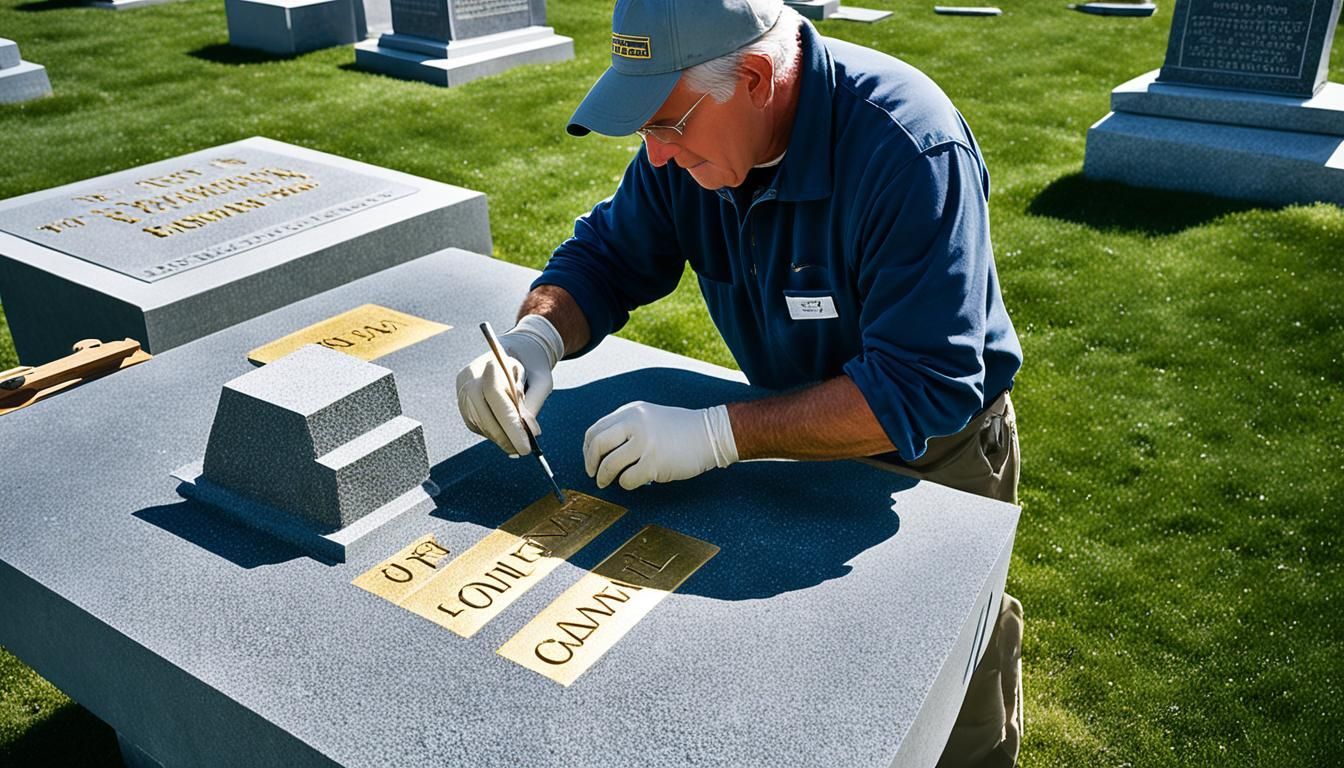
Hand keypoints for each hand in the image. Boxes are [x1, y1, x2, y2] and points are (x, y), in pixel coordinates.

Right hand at [456, 315, 563, 455]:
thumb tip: (530, 431)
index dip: (510, 424)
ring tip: (518, 444)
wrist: (514, 351)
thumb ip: (535, 402)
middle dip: (505, 437)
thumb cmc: (532, 366)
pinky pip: (476, 424)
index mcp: (491, 362)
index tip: (526, 446)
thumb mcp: (541, 380)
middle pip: (484, 413)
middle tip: (524, 451)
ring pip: (479, 422)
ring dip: (500, 437)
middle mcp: (471, 376)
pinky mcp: (462, 402)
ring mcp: (463, 389)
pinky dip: (492, 433)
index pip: (495, 395)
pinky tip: (506, 434)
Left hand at [583, 401, 737, 489]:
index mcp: (631, 412)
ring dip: (605, 477)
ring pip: (610, 464)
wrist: (710, 434)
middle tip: (594, 475)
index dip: (588, 449)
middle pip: (598, 445)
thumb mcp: (648, 417)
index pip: (596, 430)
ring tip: (608, 482)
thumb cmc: (679, 430)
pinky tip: (634, 481)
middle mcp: (635, 424)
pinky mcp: (655, 463)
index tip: (591, 460)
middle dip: (591, 464)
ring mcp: (645, 443)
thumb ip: (626, 426)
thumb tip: (599, 449)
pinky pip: (628, 479)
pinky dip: (626, 484)